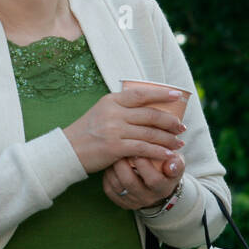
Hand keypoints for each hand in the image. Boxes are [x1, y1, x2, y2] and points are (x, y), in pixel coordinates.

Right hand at [63, 85, 185, 174]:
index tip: (176, 96)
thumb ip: (119, 108)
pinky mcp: (115, 147)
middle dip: (170, 121)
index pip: (141, 94)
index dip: (161, 94)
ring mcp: (114, 130)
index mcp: (110, 101)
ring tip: (179, 142)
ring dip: (168, 139)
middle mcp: (113, 113)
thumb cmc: (86, 133)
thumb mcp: (100, 112)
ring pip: (150, 133)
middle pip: (150, 114)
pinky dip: (159, 152)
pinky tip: (168, 155)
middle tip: (181, 127)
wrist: (67, 151)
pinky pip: (144, 149)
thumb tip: (145, 107)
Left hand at [103, 154, 184, 211]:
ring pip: (117, 185)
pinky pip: (109, 189)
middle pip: (130, 182)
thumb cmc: (166, 167)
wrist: (157, 183)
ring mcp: (132, 202)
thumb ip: (176, 162)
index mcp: (163, 189)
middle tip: (120, 148)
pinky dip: (108, 174)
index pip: (154, 180)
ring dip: (113, 167)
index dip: (144, 164)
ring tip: (114, 153)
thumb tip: (171, 162)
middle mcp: (147, 198)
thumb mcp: (176, 164)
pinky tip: (111, 163)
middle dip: (123, 163)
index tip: (138, 147)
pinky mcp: (120, 202)